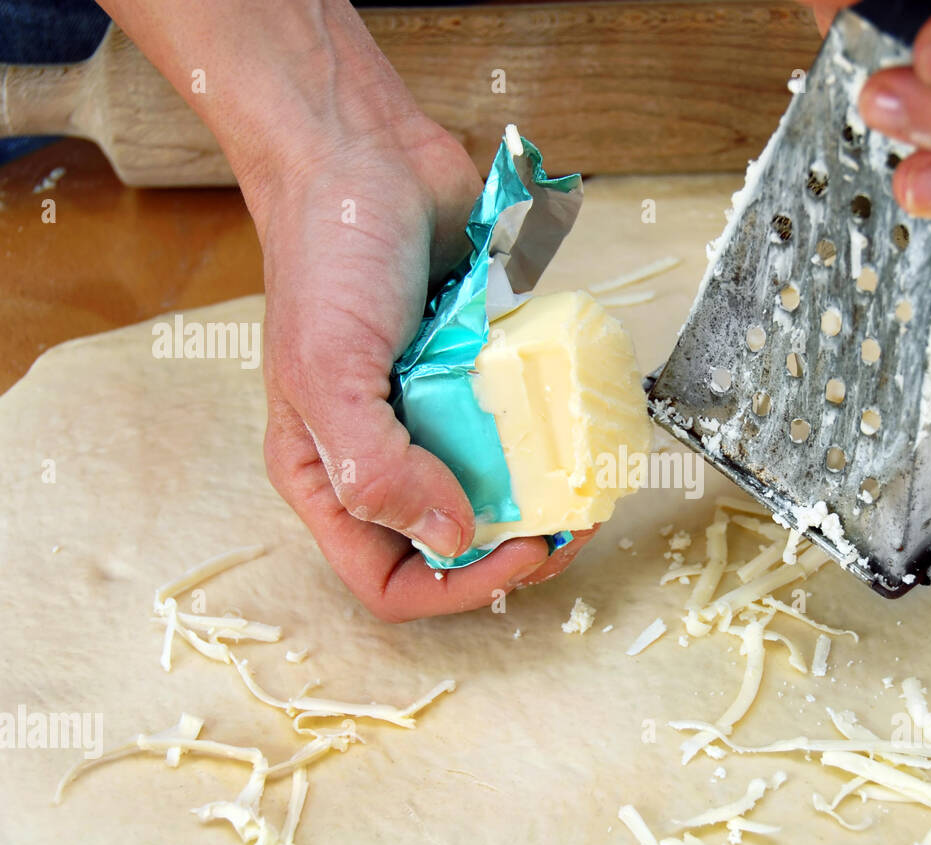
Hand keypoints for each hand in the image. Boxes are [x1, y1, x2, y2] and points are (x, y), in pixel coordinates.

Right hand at [250, 118, 592, 620]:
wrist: (365, 155)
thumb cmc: (325, 259)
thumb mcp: (329, 375)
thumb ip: (376, 469)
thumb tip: (450, 537)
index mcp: (328, 477)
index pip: (388, 581)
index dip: (455, 587)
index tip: (515, 550)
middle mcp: (385, 458)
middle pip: (455, 547)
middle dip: (517, 549)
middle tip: (572, 524)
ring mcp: (437, 418)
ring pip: (500, 493)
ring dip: (547, 499)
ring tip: (588, 482)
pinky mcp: (479, 375)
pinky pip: (524, 425)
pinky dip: (555, 434)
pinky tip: (582, 425)